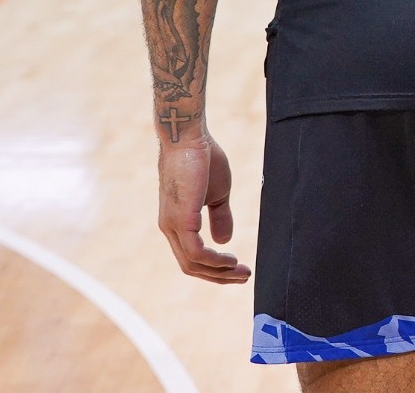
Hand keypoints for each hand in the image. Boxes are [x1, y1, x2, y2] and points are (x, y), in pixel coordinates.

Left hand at [157, 134, 249, 283]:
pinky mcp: (182, 219)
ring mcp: (173, 225)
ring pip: (193, 263)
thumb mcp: (216, 194)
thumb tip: (224, 241)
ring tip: (242, 271)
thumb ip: (220, 217)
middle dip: (219, 276)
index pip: (191, 256)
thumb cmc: (202, 160)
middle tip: (244, 276)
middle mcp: (170, 228)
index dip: (215, 267)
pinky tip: (230, 258)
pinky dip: (214, 261)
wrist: (189, 138)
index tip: (239, 268)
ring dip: (219, 272)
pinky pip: (196, 251)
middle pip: (191, 266)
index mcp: (177, 223)